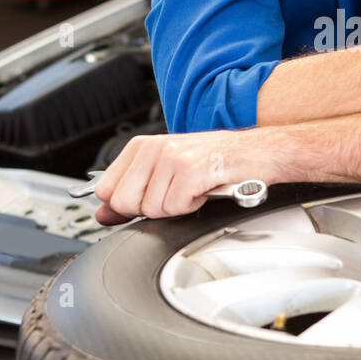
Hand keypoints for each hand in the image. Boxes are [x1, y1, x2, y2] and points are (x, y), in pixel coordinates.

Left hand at [89, 130, 274, 224]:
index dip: (128, 205)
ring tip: (193, 189)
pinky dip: (192, 206)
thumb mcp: (167, 172)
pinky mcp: (191, 170)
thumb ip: (131, 192)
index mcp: (142, 146)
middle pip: (125, 203)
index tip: (150, 197)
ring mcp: (172, 157)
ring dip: (176, 207)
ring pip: (151, 209)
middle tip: (175, 194)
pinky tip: (203, 191)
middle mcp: (154, 148)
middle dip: (151, 209)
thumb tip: (103, 213)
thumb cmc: (216, 162)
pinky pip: (175, 208)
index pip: (106, 190)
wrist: (257, 153)